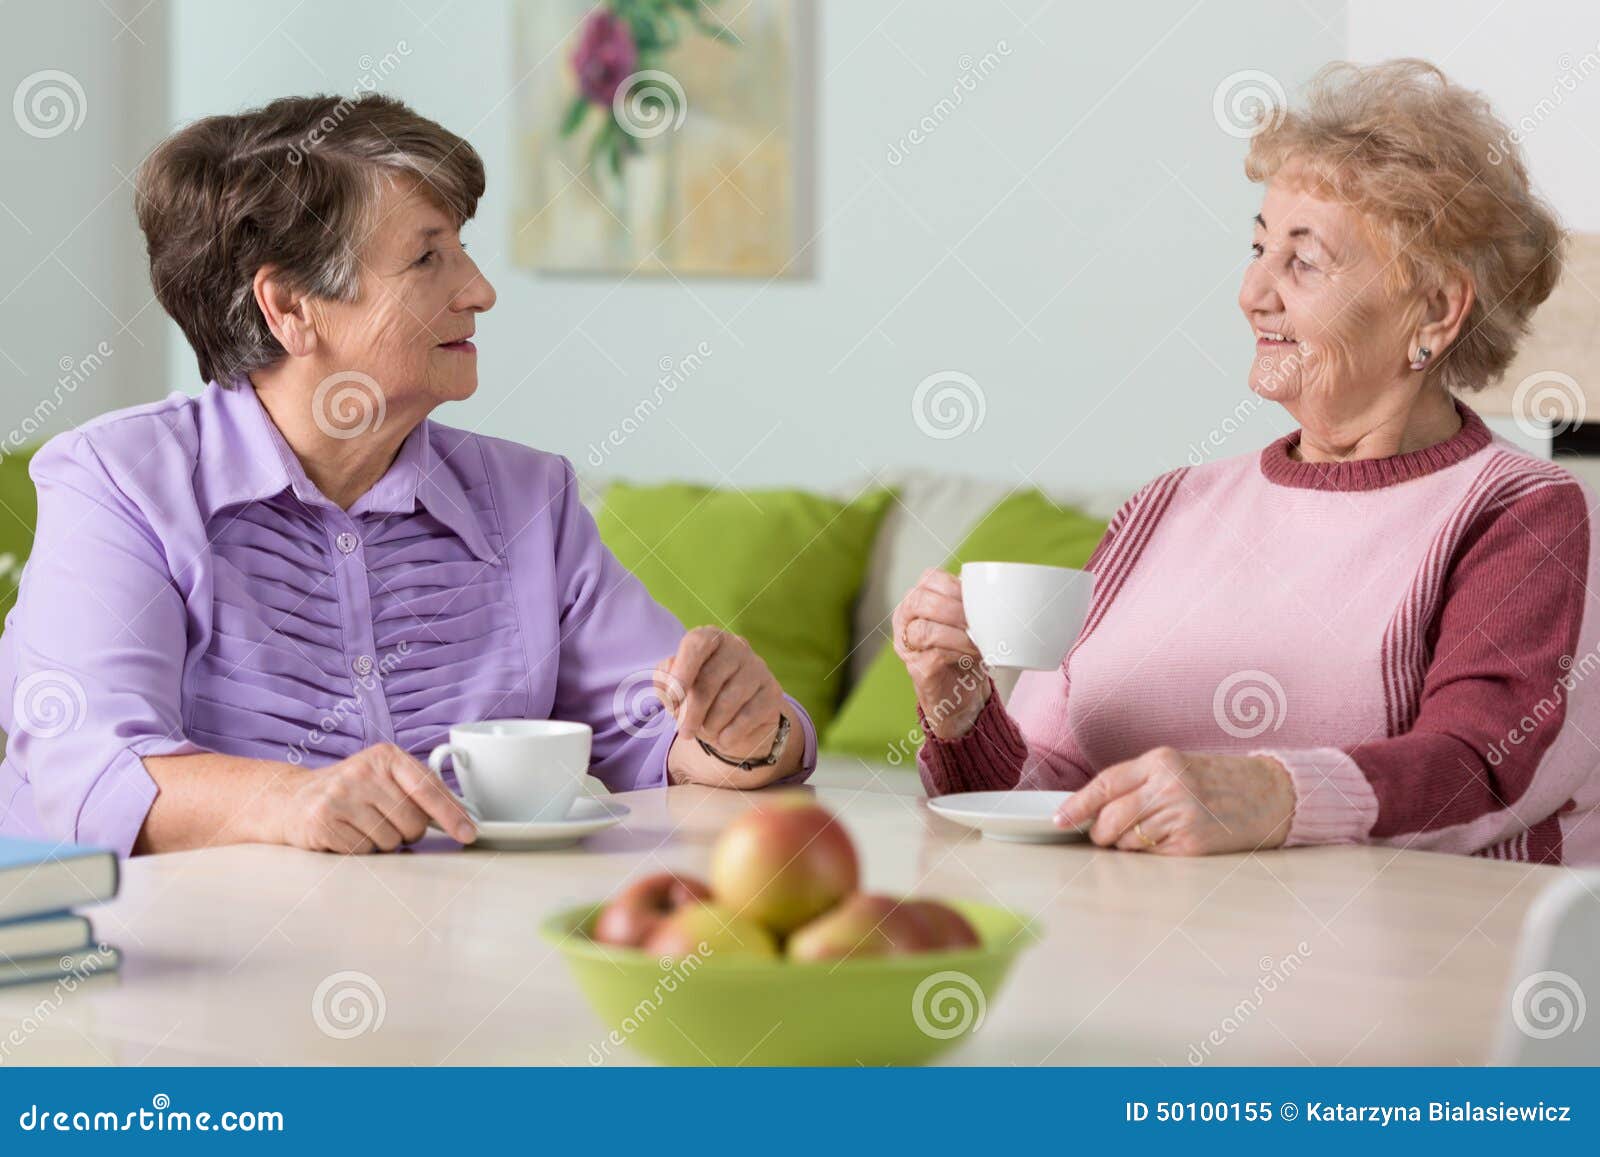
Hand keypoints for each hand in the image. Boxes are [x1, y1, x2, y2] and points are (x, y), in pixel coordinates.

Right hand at [273, 742, 476, 852]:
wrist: (292, 798)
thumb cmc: (350, 791)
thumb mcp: (384, 777)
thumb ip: (420, 790)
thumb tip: (463, 817)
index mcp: (386, 756)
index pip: (428, 788)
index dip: (451, 814)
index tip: (468, 833)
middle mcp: (362, 771)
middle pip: (413, 821)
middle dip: (408, 831)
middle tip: (386, 821)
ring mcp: (340, 795)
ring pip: (390, 840)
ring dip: (382, 842)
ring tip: (362, 825)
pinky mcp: (322, 820)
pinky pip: (364, 851)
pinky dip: (360, 849)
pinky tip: (345, 833)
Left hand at [657, 626, 785, 769]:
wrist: (736, 723)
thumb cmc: (701, 699)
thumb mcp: (676, 689)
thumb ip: (666, 682)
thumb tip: (669, 683)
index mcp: (711, 638)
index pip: (697, 644)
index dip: (682, 671)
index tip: (673, 698)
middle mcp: (737, 647)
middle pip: (709, 680)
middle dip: (691, 712)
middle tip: (684, 732)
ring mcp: (758, 668)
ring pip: (728, 701)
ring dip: (711, 725)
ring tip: (707, 731)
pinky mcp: (773, 692)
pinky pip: (747, 717)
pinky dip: (729, 734)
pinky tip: (724, 738)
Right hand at [892, 568, 989, 738]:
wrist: (962, 693)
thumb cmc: (965, 651)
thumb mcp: (969, 621)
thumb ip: (972, 604)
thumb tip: (995, 591)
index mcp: (918, 600)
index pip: (928, 579)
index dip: (953, 586)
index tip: (976, 598)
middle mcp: (905, 620)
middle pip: (919, 601)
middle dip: (952, 608)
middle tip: (974, 620)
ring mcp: (907, 645)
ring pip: (923, 630)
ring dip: (956, 634)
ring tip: (977, 640)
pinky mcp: (916, 669)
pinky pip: (933, 655)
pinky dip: (957, 653)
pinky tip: (973, 654)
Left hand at [1053, 747, 1294, 854]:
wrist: (1271, 795)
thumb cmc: (1219, 781)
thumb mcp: (1176, 767)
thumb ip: (1137, 782)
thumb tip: (1093, 808)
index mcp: (1160, 762)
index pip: (1105, 785)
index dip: (1077, 805)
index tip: (1059, 819)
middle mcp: (1168, 787)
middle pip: (1110, 819)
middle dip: (1099, 833)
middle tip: (1105, 836)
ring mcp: (1181, 817)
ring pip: (1127, 841)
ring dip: (1126, 845)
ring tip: (1151, 833)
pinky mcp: (1192, 845)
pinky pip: (1152, 856)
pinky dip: (1151, 854)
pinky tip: (1170, 841)